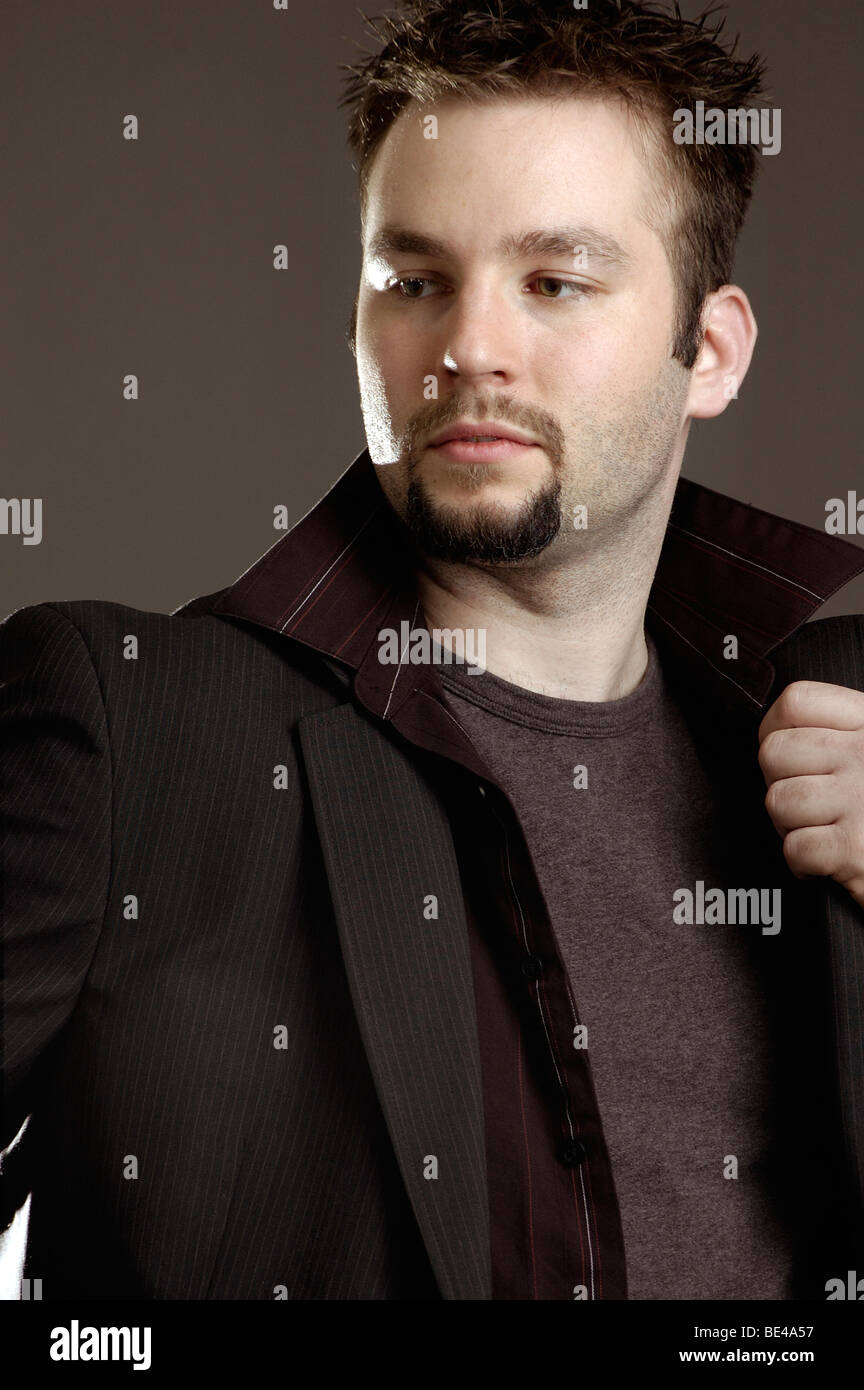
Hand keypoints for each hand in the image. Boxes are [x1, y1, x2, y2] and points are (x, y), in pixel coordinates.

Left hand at [758, 680, 863, 908]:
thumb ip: (845, 733)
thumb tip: (780, 732)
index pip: (797, 703)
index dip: (775, 730)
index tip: (787, 755)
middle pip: (775, 752)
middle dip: (780, 783)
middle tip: (806, 802)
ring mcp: (860, 800)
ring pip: (779, 801)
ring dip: (791, 825)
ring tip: (821, 831)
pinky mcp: (854, 848)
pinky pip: (796, 847)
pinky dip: (804, 863)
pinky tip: (829, 860)